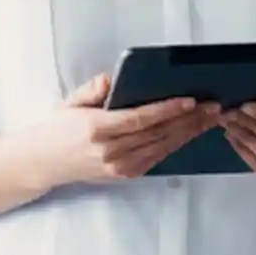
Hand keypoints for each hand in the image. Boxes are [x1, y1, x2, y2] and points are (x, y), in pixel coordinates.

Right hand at [43, 74, 221, 185]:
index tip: (189, 100)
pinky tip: (189, 133)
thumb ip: (92, 90)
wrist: (44, 161)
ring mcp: (119, 166)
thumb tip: (113, 80)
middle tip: (212, 107)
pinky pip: (156, 158)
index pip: (140, 119)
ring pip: (162, 147)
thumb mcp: (70, 102)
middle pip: (158, 133)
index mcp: (96, 128)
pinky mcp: (124, 174)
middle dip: (188, 120)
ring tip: (209, 119)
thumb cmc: (58, 129)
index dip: (167, 110)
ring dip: (188, 133)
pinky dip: (175, 144)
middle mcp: (110, 151)